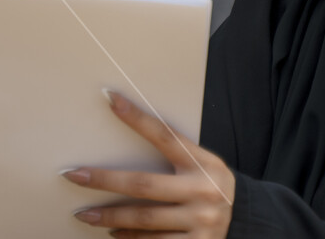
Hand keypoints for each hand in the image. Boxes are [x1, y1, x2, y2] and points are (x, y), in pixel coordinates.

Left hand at [61, 93, 234, 237]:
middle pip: (143, 185)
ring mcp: (201, 222)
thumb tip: (126, 124)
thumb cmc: (212, 184)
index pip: (164, 135)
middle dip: (104, 180)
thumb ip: (174, 153)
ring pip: (144, 219)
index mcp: (202, 164)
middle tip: (73, 175)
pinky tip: (112, 233)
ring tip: (83, 213)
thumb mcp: (202, 163)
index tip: (109, 99)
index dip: (136, 117)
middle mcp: (203, 192)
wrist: (250, 220)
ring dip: (109, 216)